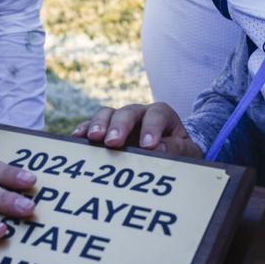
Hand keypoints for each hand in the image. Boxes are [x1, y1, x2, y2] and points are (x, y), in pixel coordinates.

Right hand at [72, 103, 202, 157]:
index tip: (149, 146)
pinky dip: (85, 129)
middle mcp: (139, 113)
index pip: (156, 115)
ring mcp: (120, 120)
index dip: (152, 129)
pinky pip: (92, 125)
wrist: (172, 151)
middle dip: (120, 126)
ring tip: (94, 138)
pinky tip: (77, 138)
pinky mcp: (106, 129)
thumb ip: (177, 148)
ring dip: (99, 124)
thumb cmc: (180, 151)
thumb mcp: (187, 151)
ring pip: (107, 113)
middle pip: (128, 112)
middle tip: (113, 142)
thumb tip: (158, 149)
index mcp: (162, 114)